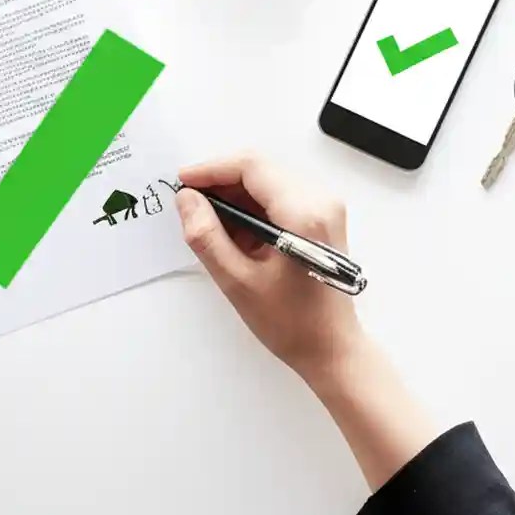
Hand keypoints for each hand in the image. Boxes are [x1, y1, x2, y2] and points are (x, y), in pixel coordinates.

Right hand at [174, 155, 361, 385]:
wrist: (331, 347)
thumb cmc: (292, 323)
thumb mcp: (238, 281)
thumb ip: (206, 236)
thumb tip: (187, 200)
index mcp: (304, 215)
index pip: (251, 167)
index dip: (211, 169)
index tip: (183, 182)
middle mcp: (321, 202)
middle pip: (259, 169)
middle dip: (220, 182)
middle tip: (189, 204)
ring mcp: (324, 207)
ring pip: (267, 180)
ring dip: (234, 195)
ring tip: (209, 223)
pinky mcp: (321, 217)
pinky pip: (278, 195)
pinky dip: (251, 206)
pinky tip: (234, 231)